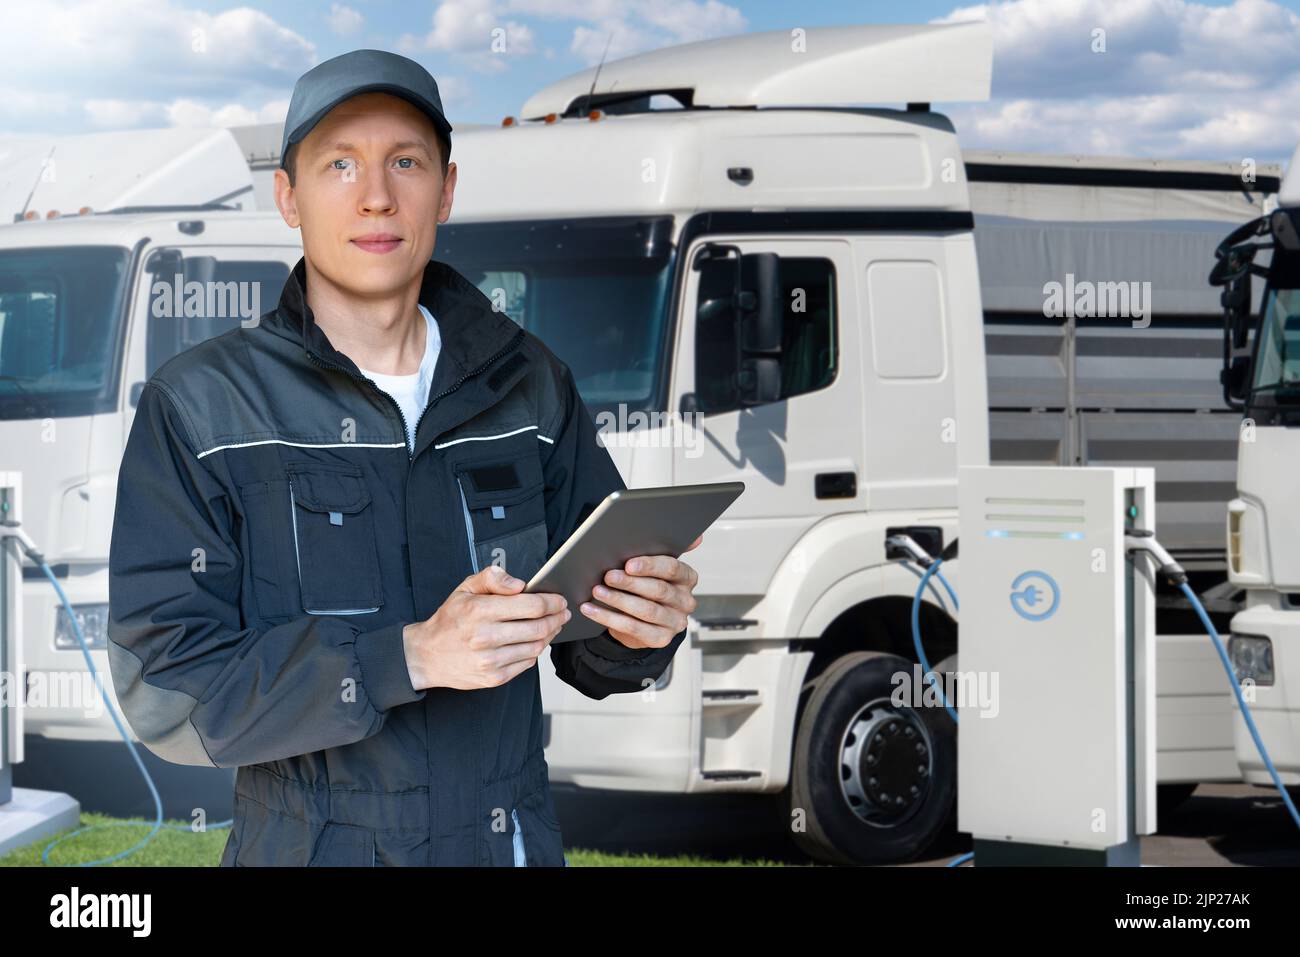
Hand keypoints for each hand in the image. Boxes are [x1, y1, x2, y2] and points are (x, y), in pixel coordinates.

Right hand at [403, 565, 569, 690]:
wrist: (426, 655)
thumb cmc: (449, 620)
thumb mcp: (464, 589)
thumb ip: (492, 578)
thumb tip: (520, 584)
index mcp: (479, 611)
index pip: (531, 605)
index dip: (552, 602)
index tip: (559, 599)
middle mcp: (485, 637)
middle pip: (539, 627)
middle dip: (557, 618)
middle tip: (563, 613)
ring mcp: (490, 660)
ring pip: (536, 646)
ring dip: (550, 634)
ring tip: (553, 625)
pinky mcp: (494, 678)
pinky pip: (527, 663)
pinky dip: (536, 651)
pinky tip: (536, 641)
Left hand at [579, 534, 702, 650]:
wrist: (643, 618)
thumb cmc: (646, 584)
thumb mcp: (654, 566)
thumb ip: (665, 549)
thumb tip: (697, 537)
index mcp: (688, 578)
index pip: (672, 569)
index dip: (650, 566)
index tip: (628, 564)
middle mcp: (686, 601)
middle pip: (658, 590)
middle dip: (630, 582)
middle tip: (608, 576)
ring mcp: (675, 622)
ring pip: (645, 610)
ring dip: (618, 600)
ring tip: (598, 591)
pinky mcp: (661, 639)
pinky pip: (632, 628)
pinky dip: (608, 618)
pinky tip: (591, 609)